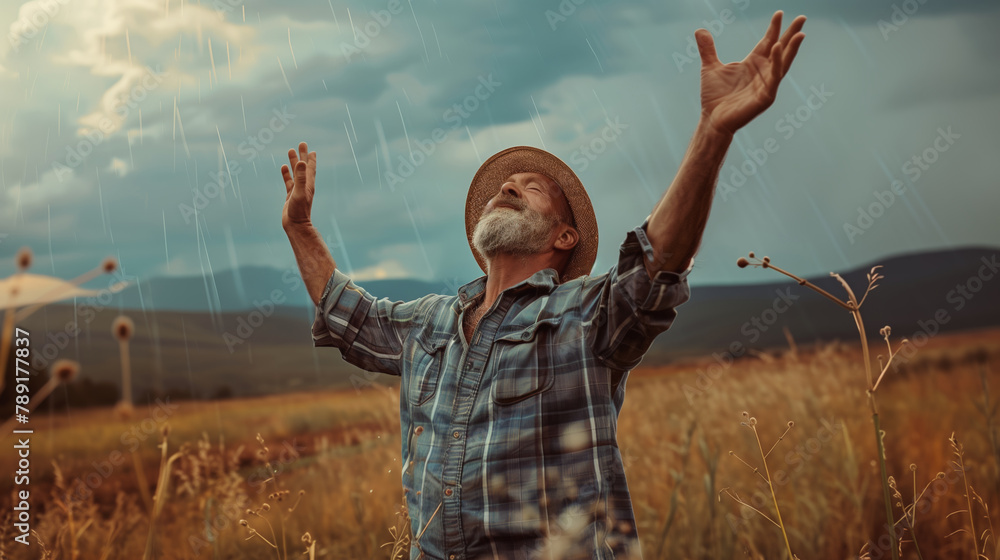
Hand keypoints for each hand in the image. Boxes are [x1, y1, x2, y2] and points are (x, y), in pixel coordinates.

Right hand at [281, 141, 316, 228]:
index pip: (310, 167)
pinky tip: (284, 167)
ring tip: (290, 151)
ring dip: (294, 162)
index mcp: (308, 184)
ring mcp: (297, 190)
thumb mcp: (299, 192)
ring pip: (295, 172)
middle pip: (303, 167)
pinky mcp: (290, 195)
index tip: (310, 148)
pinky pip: (289, 181)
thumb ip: (300, 177)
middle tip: (301, 144)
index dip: (310, 158)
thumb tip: (302, 162)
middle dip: (303, 155)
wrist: (295, 225)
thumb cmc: (299, 210)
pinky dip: (286, 173)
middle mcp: (304, 185)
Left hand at [696, 11, 805, 135]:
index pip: (767, 42)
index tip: (779, 13)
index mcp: (753, 64)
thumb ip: (708, 49)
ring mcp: (766, 84)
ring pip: (783, 62)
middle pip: (780, 49)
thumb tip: (699, 30)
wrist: (712, 119)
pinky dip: (777, 63)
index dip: (773, 28)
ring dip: (791, 48)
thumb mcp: (710, 67)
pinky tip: (777, 48)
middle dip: (791, 34)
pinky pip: (774, 77)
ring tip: (800, 33)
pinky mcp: (766, 96)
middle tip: (802, 18)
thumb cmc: (714, 97)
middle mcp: (763, 72)